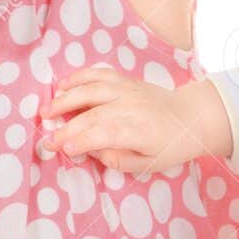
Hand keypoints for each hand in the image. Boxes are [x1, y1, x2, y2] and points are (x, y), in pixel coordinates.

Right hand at [42, 68, 230, 172]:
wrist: (192, 115)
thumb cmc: (171, 145)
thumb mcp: (150, 164)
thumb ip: (120, 161)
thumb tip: (95, 152)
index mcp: (140, 129)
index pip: (104, 133)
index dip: (81, 140)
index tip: (61, 148)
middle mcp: (133, 106)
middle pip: (93, 114)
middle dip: (66, 126)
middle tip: (46, 137)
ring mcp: (129, 89)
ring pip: (93, 90)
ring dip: (67, 98)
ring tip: (47, 110)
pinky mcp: (127, 80)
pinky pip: (101, 74)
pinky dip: (81, 76)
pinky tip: (63, 84)